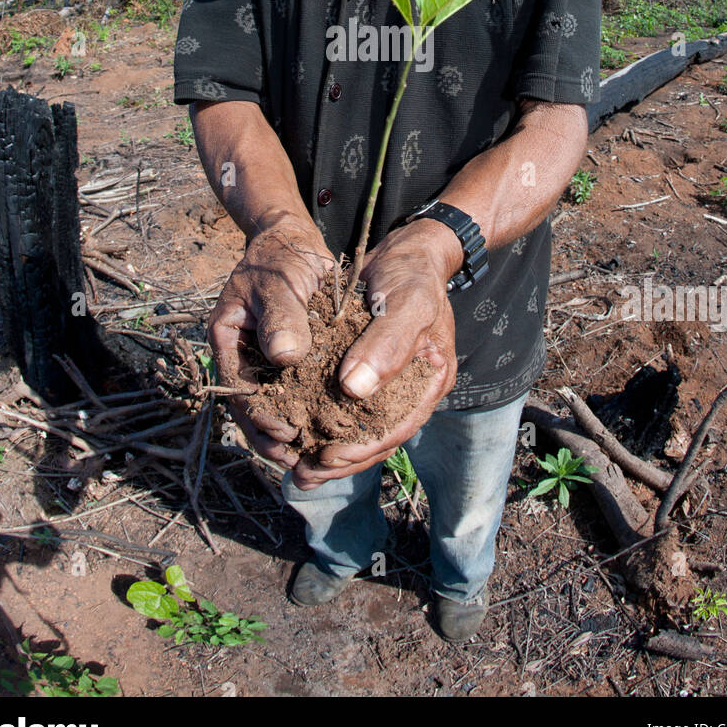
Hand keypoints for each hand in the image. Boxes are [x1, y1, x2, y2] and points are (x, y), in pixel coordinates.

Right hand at [207, 216, 334, 469]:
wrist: (294, 242)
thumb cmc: (281, 258)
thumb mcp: (279, 283)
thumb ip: (281, 317)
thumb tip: (284, 358)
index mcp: (226, 339)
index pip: (236, 387)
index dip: (258, 415)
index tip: (285, 431)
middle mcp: (242, 355)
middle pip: (249, 406)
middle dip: (269, 436)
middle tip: (296, 459)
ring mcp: (264, 359)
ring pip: (270, 405)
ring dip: (286, 431)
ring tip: (307, 457)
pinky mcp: (290, 359)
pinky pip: (292, 392)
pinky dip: (304, 411)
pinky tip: (322, 429)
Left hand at [289, 220, 458, 488]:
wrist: (406, 251)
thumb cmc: (414, 275)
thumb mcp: (408, 304)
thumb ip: (387, 345)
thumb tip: (356, 390)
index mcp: (431, 381)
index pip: (398, 427)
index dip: (364, 449)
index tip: (328, 458)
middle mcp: (410, 389)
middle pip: (375, 437)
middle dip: (340, 461)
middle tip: (303, 476)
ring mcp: (386, 381)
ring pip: (357, 426)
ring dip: (328, 449)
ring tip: (296, 469)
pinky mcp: (362, 370)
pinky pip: (343, 403)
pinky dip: (321, 418)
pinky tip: (295, 430)